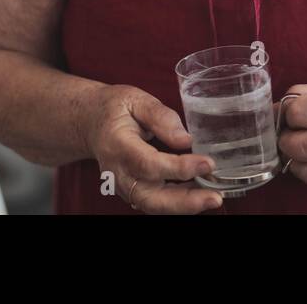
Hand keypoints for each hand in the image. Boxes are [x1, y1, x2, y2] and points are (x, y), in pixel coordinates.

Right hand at [84, 85, 223, 213]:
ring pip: (155, 206)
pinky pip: (157, 203)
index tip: (208, 163)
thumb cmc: (114, 109)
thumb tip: (186, 140)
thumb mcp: (135, 99)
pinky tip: (200, 192)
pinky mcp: (133, 192)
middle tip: (215, 197)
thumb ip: (160, 116)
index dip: (180, 168)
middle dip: (185, 202)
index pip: (149, 164)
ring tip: (213, 196)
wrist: (91, 123)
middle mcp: (118, 173)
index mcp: (117, 146)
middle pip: (151, 198)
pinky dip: (179, 202)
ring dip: (185, 205)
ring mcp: (123, 186)